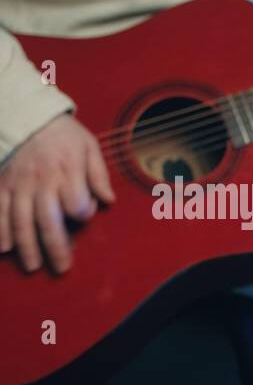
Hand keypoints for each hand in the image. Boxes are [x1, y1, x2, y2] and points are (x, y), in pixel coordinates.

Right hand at [0, 113, 114, 273]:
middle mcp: (42, 181)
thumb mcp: (89, 147)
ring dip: (26, 246)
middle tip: (61, 268)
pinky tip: (4, 248)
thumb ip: (99, 175)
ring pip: (20, 220)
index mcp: (68, 172)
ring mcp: (19, 184)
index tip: (82, 214)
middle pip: (48, 220)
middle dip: (55, 247)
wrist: (27, 116)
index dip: (82, 213)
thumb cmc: (64, 135)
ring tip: (32, 266)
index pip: (76, 203)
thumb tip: (109, 200)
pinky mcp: (2, 184)